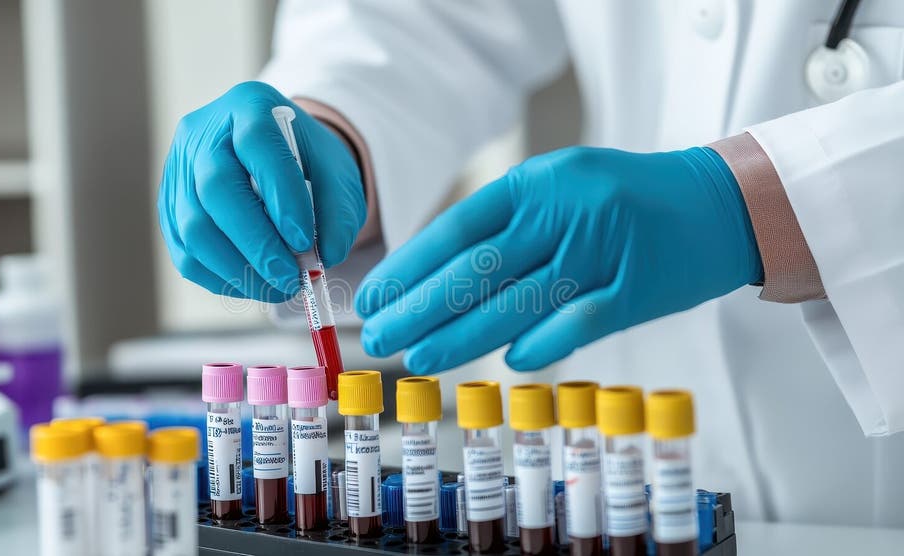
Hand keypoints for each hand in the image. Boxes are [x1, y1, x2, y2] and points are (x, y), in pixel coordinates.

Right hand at [158, 81, 364, 300]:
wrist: (271, 157)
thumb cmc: (305, 162)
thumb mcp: (336, 173)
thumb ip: (338, 211)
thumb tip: (325, 256)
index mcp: (248, 106)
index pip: (257, 144)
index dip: (280, 195)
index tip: (304, 240)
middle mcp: (203, 132)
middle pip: (216, 187)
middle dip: (256, 242)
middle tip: (290, 276)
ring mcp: (178, 169)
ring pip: (193, 226)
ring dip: (238, 268)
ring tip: (277, 287)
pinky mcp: (168, 206)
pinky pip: (184, 251)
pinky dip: (219, 278)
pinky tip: (252, 284)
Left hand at [355, 146, 761, 373]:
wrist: (717, 203)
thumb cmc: (622, 199)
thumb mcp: (559, 187)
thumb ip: (506, 226)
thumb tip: (439, 278)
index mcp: (536, 183)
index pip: (457, 229)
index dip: (410, 266)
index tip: (375, 296)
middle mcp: (563, 211)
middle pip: (476, 269)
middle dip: (419, 308)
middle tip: (378, 336)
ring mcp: (601, 250)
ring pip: (517, 301)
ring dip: (461, 335)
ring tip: (417, 359)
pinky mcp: (637, 289)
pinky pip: (580, 321)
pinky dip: (542, 343)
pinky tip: (506, 364)